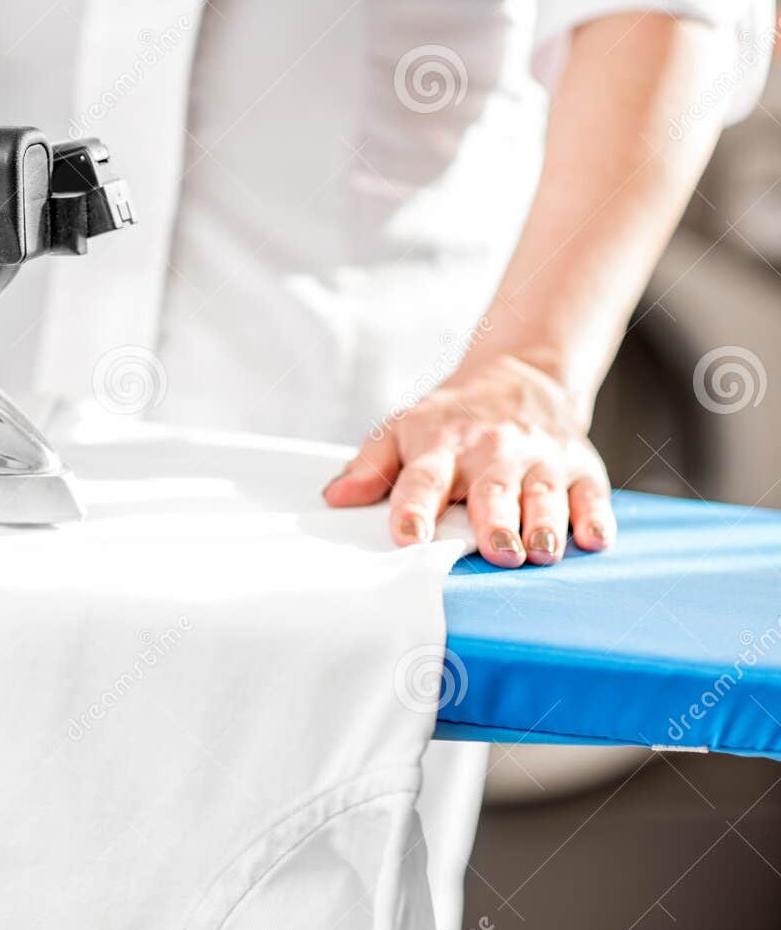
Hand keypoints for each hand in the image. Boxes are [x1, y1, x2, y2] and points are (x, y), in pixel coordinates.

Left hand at [323, 354, 615, 566]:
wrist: (521, 377)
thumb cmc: (452, 420)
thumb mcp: (401, 430)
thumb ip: (370, 466)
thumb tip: (335, 497)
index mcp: (442, 448)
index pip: (423, 480)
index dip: (414, 509)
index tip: (408, 536)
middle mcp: (492, 454)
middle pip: (492, 492)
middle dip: (494, 523)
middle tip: (495, 551)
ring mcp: (539, 462)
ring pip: (542, 496)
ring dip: (543, 525)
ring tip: (540, 552)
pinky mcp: (580, 469)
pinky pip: (591, 495)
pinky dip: (594, 517)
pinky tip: (594, 539)